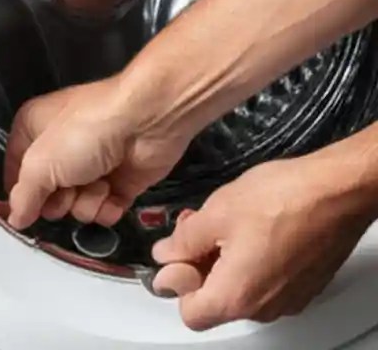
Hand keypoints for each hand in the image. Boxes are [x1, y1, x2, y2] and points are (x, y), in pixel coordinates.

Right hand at [5, 73, 193, 229]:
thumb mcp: (41, 164)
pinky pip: (104, 210)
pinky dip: (108, 207)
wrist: (147, 123)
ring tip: (98, 185)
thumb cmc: (85, 133)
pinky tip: (114, 193)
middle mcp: (59, 150)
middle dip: (59, 201)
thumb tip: (14, 220)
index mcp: (32, 132)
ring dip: (86, 202)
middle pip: (47, 196)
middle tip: (69, 188)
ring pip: (76, 206)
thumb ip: (24, 197)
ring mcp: (91, 167)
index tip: (24, 215)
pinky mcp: (119, 183)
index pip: (15, 174)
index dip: (19, 197)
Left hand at [152, 150, 376, 330]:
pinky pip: (265, 283)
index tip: (179, 253)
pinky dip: (251, 262)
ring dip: (224, 261)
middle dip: (199, 266)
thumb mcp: (214, 214)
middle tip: (196, 230)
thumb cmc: (282, 200)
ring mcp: (287, 299)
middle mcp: (263, 307)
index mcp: (235, 296)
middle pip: (215, 301)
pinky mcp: (304, 286)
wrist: (338, 191)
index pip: (190, 313)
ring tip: (224, 224)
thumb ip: (182, 242)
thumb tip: (166, 255)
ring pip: (240, 290)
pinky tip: (252, 230)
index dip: (178, 283)